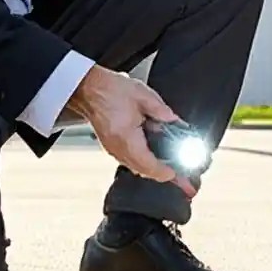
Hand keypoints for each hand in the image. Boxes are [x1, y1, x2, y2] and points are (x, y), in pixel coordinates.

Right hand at [67, 66, 197, 198]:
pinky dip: (144, 162)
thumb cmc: (109, 90)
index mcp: (126, 137)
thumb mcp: (142, 95)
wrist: (89, 89)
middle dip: (163, 175)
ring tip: (173, 171)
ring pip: (136, 168)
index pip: (149, 165)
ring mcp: (113, 149)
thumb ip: (161, 110)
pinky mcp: (111, 146)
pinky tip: (155, 158)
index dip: (165, 172)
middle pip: (143, 171)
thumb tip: (174, 120)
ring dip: (153, 170)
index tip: (178, 175)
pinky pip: (130, 160)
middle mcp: (118, 148)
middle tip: (182, 181)